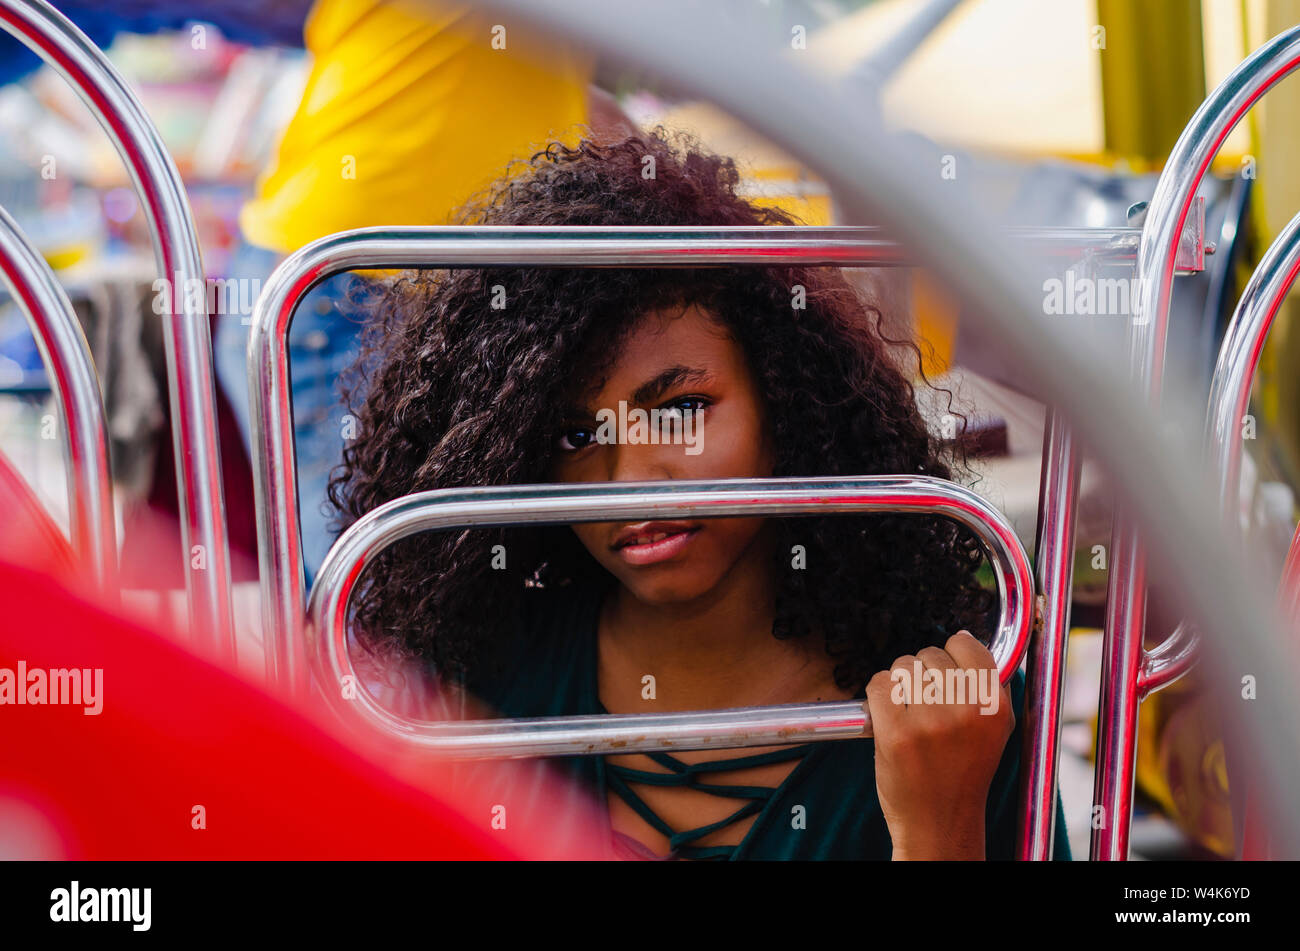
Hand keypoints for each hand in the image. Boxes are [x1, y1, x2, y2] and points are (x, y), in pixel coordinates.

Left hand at [863, 631, 1013, 859]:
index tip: (946, 674)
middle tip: (926, 704)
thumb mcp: (994, 730)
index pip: (966, 644)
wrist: (940, 822)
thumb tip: (963, 638)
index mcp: (994, 707)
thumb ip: (986, 685)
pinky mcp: (895, 734)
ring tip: (910, 712)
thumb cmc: (962, 773)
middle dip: (923, 672)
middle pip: (929, 653)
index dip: (951, 655)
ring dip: (899, 682)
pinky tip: (889, 715)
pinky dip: (878, 695)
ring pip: (902, 666)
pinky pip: (878, 684)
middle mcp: (965, 711)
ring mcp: (929, 722)